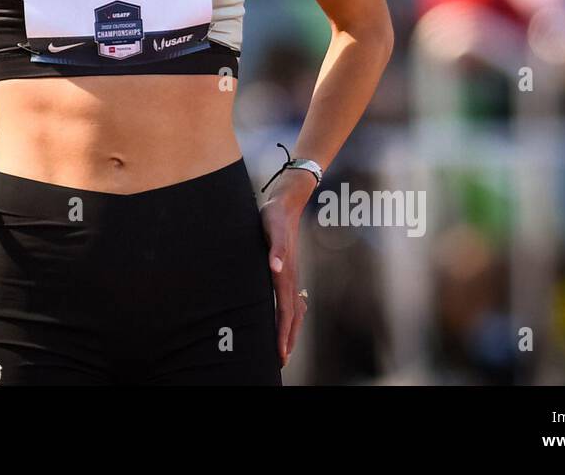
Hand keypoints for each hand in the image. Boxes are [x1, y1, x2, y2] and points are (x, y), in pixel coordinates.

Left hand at [258, 187, 308, 367]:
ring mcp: (290, 274)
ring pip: (294, 309)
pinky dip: (291, 315)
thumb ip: (274, 248)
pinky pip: (291, 299)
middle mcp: (289, 277)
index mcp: (284, 273)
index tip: (280, 353)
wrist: (286, 203)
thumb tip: (275, 267)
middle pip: (292, 315)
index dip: (282, 333)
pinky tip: (288, 319)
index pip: (284, 310)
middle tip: (281, 361)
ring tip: (285, 348)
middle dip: (287, 339)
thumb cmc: (274, 216)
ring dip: (290, 330)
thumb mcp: (271, 228)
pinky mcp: (287, 269)